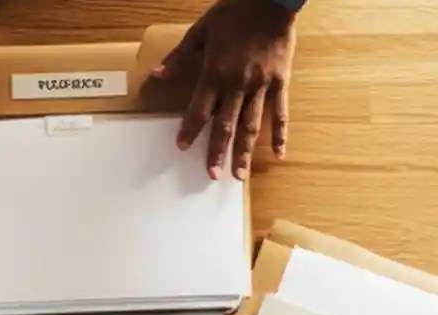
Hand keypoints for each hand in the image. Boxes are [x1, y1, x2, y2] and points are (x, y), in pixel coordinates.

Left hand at [152, 0, 297, 179]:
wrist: (269, 0)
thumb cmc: (233, 13)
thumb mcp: (200, 31)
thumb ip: (179, 57)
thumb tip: (157, 75)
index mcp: (215, 73)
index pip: (199, 110)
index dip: (190, 130)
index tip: (182, 147)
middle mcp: (237, 85)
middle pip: (225, 126)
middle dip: (217, 152)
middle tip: (212, 175)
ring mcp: (260, 86)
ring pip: (251, 126)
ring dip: (244, 152)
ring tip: (239, 175)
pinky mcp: (280, 82)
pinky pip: (280, 113)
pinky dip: (280, 134)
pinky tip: (279, 153)